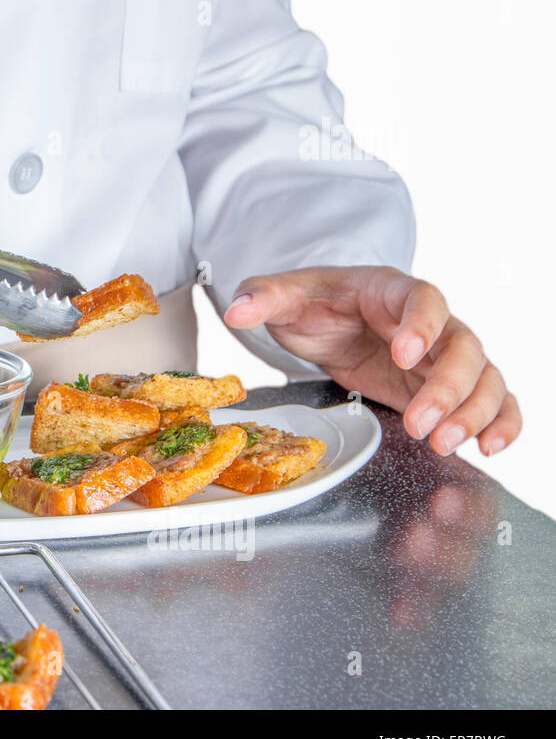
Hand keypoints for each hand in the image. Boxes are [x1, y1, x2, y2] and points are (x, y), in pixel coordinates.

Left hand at [223, 266, 520, 455]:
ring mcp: (442, 358)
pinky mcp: (445, 388)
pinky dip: (500, 422)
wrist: (329, 319)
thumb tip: (238, 308)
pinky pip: (492, 400)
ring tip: (443, 443)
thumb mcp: (287, 296)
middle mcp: (430, 323)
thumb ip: (264, 297)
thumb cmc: (316, 303)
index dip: (422, 326)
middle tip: (420, 422)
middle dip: (448, 388)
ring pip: (484, 378)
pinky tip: (490, 447)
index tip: (404, 352)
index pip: (424, 299)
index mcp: (392, 291)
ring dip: (473, 412)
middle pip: (463, 347)